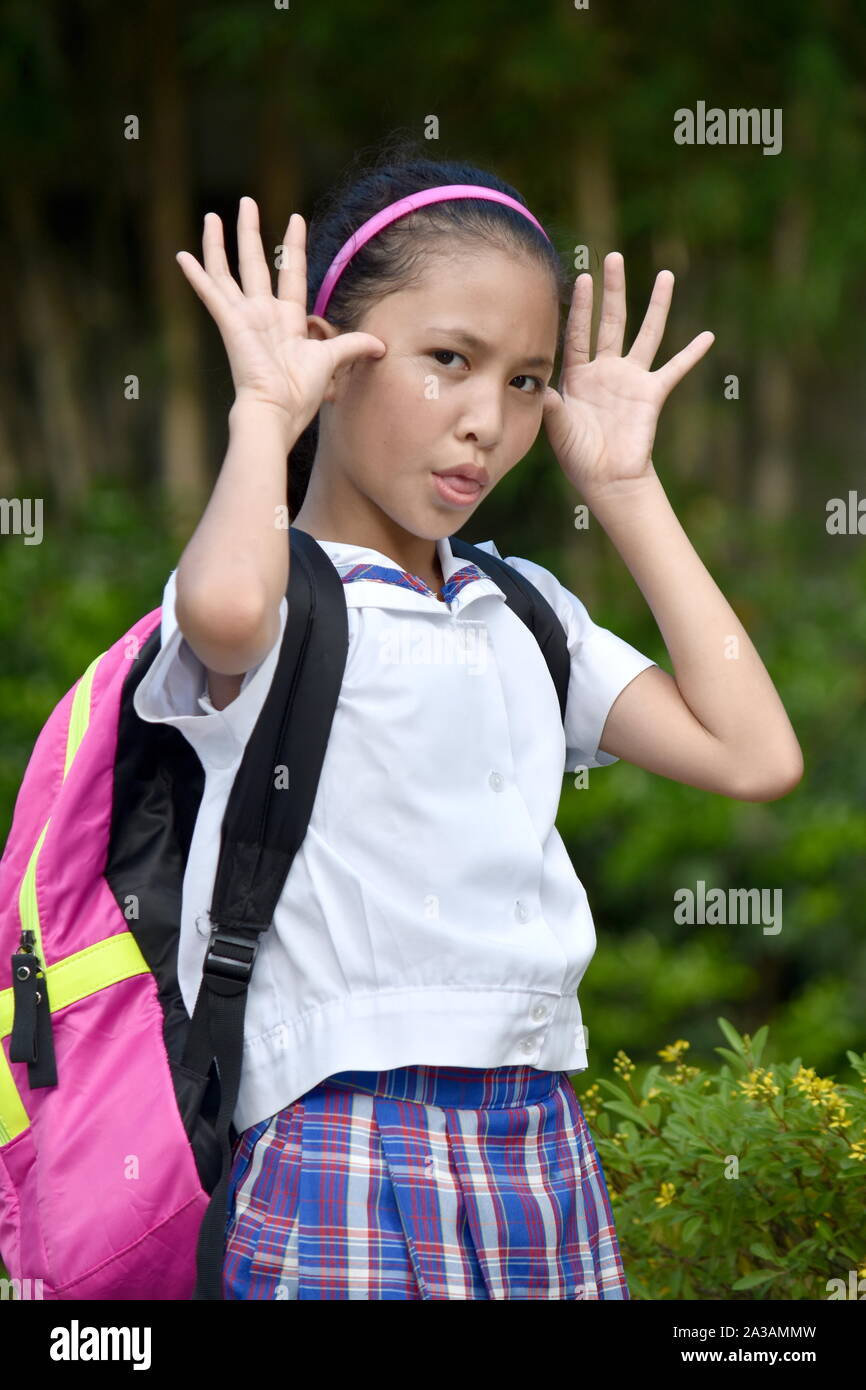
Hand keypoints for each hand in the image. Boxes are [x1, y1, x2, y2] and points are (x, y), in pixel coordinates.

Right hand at [175, 196, 386, 432]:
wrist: (277, 412)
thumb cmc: (300, 394)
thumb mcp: (331, 361)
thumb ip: (353, 346)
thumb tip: (381, 346)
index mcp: (286, 320)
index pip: (290, 272)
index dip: (293, 246)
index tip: (296, 218)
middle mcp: (262, 314)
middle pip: (254, 263)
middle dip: (250, 231)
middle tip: (246, 202)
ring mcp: (243, 317)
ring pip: (227, 271)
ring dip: (218, 243)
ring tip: (212, 216)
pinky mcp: (229, 323)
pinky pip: (210, 294)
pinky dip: (196, 275)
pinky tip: (181, 256)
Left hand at [541, 252, 713, 496]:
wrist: (607, 480)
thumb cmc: (578, 456)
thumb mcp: (556, 427)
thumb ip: (551, 404)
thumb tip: (545, 386)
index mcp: (578, 376)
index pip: (579, 332)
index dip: (581, 306)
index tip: (583, 276)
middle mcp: (606, 371)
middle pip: (611, 321)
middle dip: (613, 290)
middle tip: (614, 257)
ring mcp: (631, 379)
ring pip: (647, 334)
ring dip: (657, 305)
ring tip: (666, 276)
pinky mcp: (652, 393)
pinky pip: (675, 369)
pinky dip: (692, 353)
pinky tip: (708, 336)